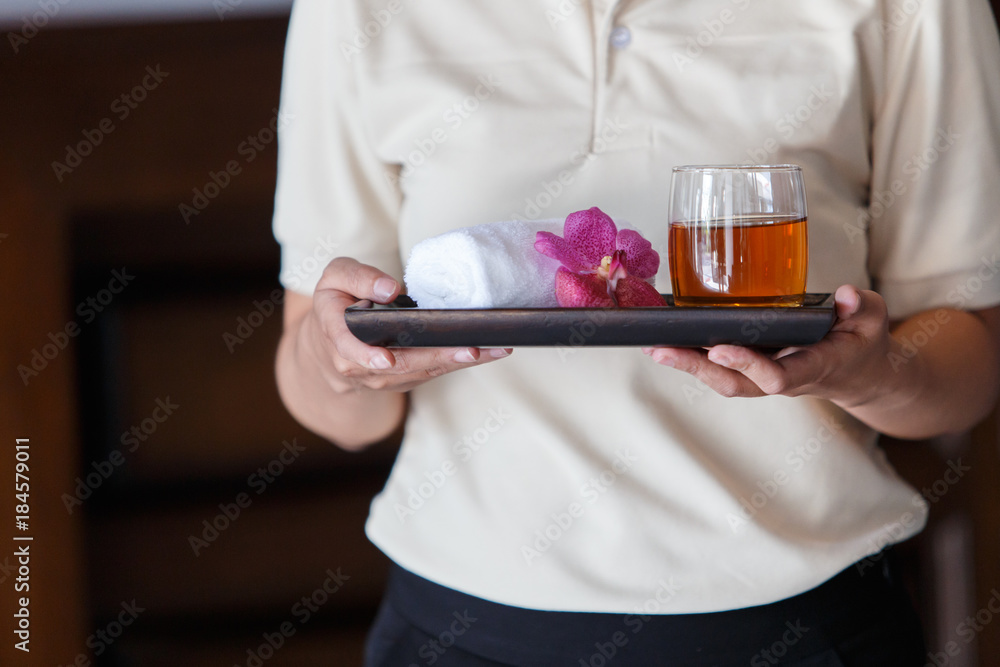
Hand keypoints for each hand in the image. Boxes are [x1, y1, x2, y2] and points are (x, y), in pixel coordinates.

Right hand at [307, 257, 511, 392]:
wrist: (329, 343)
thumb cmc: (337, 302)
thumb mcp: (335, 278)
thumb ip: (358, 278)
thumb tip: (389, 288)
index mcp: (338, 336)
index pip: (351, 350)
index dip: (368, 356)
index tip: (386, 359)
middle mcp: (361, 365)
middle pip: (402, 366)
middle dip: (439, 357)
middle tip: (471, 349)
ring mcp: (384, 377)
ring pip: (423, 371)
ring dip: (460, 362)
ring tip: (493, 349)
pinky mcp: (404, 379)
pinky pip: (432, 371)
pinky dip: (460, 362)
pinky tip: (488, 351)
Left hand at [642, 286, 904, 408]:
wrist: (858, 372)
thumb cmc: (861, 341)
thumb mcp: (872, 319)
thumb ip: (861, 307)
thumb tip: (845, 296)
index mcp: (813, 367)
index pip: (778, 376)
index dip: (749, 365)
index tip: (722, 348)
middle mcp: (781, 378)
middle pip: (734, 382)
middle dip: (697, 368)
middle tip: (663, 348)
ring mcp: (763, 377)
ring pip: (720, 378)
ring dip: (685, 364)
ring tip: (652, 345)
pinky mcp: (750, 369)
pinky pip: (716, 367)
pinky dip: (690, 357)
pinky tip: (664, 341)